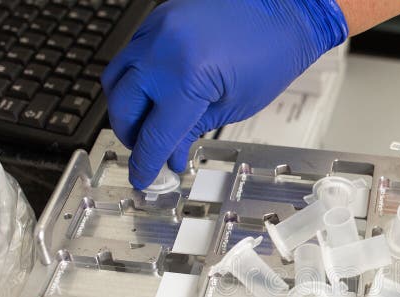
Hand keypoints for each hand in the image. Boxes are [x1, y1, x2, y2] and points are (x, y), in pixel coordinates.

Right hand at [101, 0, 347, 188]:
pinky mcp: (157, 19)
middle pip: (123, 106)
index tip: (142, 177)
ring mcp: (155, 30)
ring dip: (126, 108)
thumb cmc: (270, 55)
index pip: (155, 133)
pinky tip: (154, 94)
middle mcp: (163, 49)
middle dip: (132, 136)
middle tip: (148, 152)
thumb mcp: (234, 108)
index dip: (146, 162)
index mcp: (186, 75)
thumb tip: (169, 155)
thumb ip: (193, 131)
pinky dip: (135, 79)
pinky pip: (130, 55)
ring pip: (116, 79)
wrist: (283, 13)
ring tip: (149, 126)